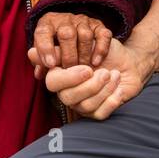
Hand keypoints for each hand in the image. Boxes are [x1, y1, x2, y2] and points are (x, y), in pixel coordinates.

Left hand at [28, 12, 112, 76]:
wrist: (78, 42)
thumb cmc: (58, 52)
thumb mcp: (46, 56)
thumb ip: (42, 63)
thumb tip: (39, 74)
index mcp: (47, 24)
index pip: (43, 32)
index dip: (45, 48)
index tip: (50, 64)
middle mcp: (65, 19)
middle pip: (66, 34)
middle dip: (68, 56)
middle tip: (70, 70)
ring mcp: (83, 21)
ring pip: (85, 35)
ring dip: (84, 55)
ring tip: (83, 70)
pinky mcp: (99, 26)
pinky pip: (103, 35)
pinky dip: (100, 50)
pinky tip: (96, 62)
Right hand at [35, 36, 152, 120]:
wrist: (126, 60)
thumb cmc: (102, 51)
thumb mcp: (83, 43)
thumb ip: (59, 48)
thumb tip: (31, 52)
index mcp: (61, 76)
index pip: (53, 83)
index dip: (69, 78)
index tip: (88, 68)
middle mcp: (68, 92)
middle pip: (69, 98)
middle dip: (90, 85)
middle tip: (105, 71)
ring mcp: (82, 104)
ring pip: (86, 106)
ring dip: (104, 89)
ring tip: (113, 75)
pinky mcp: (98, 112)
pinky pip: (100, 114)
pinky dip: (112, 99)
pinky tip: (119, 87)